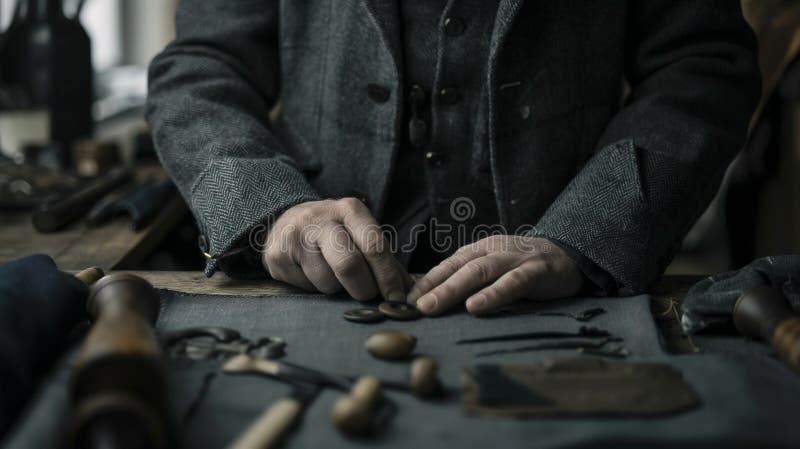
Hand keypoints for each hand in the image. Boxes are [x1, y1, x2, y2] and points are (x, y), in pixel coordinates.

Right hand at [262, 198, 410, 300]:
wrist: (286, 221)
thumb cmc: (335, 233)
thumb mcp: (360, 235)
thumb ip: (385, 261)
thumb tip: (411, 291)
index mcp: (350, 210)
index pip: (375, 246)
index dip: (388, 277)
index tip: (396, 298)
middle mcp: (322, 218)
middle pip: (349, 265)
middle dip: (363, 289)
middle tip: (366, 295)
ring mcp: (296, 235)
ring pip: (327, 281)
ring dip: (336, 289)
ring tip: (332, 276)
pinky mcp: (277, 254)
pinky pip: (306, 287)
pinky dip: (314, 289)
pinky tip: (311, 274)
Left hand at [407, 235, 583, 315]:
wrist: (568, 255)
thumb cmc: (523, 267)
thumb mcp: (494, 269)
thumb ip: (470, 281)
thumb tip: (434, 301)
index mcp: (479, 250)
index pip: (448, 264)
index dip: (427, 281)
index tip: (405, 300)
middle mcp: (493, 250)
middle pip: (459, 267)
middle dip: (434, 287)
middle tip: (414, 306)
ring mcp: (514, 259)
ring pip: (480, 272)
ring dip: (454, 290)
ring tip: (434, 306)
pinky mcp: (536, 271)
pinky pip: (513, 282)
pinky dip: (493, 294)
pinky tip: (476, 306)